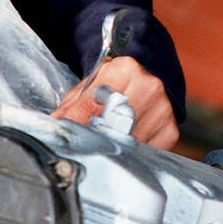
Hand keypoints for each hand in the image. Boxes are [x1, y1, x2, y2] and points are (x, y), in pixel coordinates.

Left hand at [51, 55, 178, 148]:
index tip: (63, 134)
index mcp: (126, 70)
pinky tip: (125, 147)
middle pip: (112, 126)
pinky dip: (131, 154)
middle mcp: (149, 87)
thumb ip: (73, 104)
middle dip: (94, 138)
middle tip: (82, 145)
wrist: (153, 75)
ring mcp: (162, 110)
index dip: (75, 122)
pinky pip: (145, 152)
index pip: (93, 103)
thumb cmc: (119, 80)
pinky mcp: (170, 130)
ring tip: (103, 147)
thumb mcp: (94, 83)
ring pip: (128, 144)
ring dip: (112, 150)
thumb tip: (53, 126)